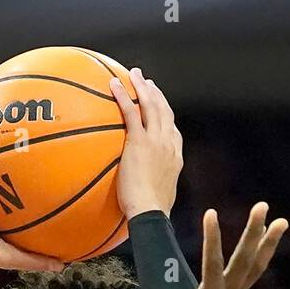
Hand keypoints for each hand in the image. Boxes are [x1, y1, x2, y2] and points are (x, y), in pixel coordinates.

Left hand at [110, 67, 182, 219]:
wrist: (151, 213)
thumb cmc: (151, 213)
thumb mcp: (157, 197)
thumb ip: (150, 186)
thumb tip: (140, 191)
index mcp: (175, 157)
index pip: (172, 129)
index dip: (166, 114)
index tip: (159, 105)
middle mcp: (169, 144)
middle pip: (164, 111)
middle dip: (156, 94)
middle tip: (148, 82)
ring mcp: (156, 141)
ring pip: (151, 105)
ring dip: (142, 87)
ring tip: (134, 75)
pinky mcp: (140, 142)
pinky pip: (131, 112)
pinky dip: (124, 96)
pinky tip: (115, 84)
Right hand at [112, 204, 286, 288]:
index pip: (212, 267)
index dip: (212, 240)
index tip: (210, 213)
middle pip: (244, 263)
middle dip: (253, 235)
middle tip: (263, 207)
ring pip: (253, 269)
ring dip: (266, 244)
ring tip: (281, 221)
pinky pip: (249, 277)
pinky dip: (258, 258)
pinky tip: (264, 245)